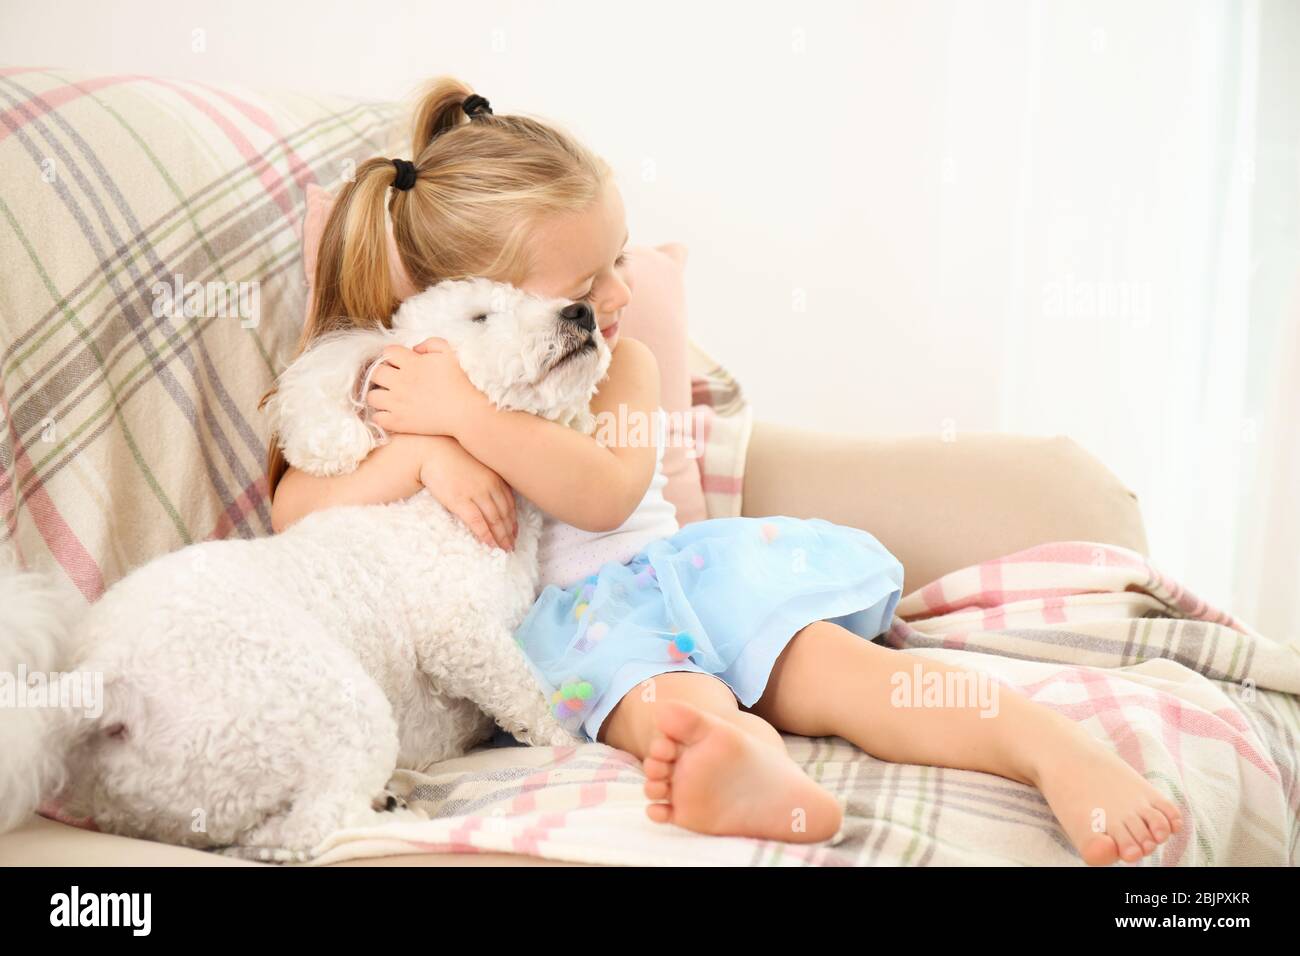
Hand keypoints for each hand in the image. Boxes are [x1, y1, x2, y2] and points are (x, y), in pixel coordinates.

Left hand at [365, 338, 484, 437]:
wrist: (466, 413)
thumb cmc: (460, 382)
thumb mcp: (449, 353)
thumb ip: (430, 344)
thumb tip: (415, 349)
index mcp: (411, 363)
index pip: (387, 352)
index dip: (392, 356)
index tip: (400, 363)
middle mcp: (400, 382)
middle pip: (374, 373)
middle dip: (382, 374)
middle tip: (392, 380)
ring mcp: (398, 403)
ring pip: (371, 396)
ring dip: (379, 395)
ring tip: (390, 398)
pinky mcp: (399, 422)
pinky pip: (377, 417)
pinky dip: (382, 415)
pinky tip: (392, 413)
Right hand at [418, 437, 516, 550]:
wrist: (430, 451)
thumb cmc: (450, 456)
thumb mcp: (476, 464)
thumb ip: (487, 477)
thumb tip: (491, 493)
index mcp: (495, 476)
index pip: (510, 503)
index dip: (513, 520)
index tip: (515, 531)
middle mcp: (490, 485)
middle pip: (505, 514)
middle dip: (510, 532)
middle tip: (512, 546)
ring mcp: (477, 493)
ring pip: (495, 520)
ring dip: (501, 537)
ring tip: (504, 550)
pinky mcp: (461, 501)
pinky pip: (478, 523)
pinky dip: (486, 535)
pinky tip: (490, 545)